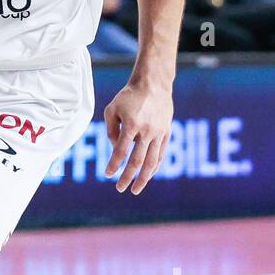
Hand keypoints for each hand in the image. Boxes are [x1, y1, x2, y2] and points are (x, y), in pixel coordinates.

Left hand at [104, 80, 172, 194]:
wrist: (153, 84)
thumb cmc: (128, 97)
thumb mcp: (111, 109)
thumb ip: (110, 131)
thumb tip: (116, 149)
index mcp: (131, 125)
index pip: (121, 151)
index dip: (114, 164)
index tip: (108, 174)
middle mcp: (147, 131)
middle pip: (137, 161)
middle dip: (128, 177)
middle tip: (120, 188)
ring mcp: (159, 133)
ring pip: (152, 161)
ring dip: (143, 178)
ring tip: (136, 190)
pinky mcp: (166, 133)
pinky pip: (161, 154)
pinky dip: (154, 167)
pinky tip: (147, 176)